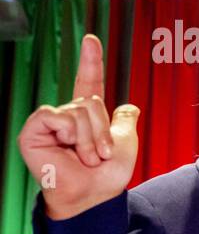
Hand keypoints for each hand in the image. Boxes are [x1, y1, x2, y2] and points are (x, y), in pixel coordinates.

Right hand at [17, 35, 139, 219]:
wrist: (95, 194)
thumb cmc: (108, 174)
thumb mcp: (125, 142)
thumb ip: (125, 122)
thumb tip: (130, 106)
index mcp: (87, 117)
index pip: (88, 81)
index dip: (90, 61)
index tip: (91, 39)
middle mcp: (67, 116)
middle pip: (90, 100)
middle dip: (102, 129)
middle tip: (100, 154)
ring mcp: (50, 122)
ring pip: (79, 109)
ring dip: (90, 137)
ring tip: (87, 157)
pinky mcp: (34, 130)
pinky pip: (57, 115)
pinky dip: (71, 133)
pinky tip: (68, 149)